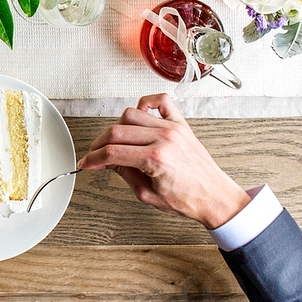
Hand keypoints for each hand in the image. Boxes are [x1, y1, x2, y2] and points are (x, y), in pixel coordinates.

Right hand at [79, 94, 249, 228]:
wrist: (214, 197)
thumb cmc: (187, 199)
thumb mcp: (147, 194)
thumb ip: (124, 173)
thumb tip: (106, 162)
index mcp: (155, 159)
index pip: (112, 152)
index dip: (93, 158)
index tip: (87, 163)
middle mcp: (164, 138)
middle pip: (117, 131)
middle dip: (99, 144)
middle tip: (96, 154)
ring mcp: (172, 128)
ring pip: (131, 114)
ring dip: (118, 127)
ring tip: (117, 141)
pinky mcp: (181, 124)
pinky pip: (160, 101)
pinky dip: (145, 103)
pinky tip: (139, 114)